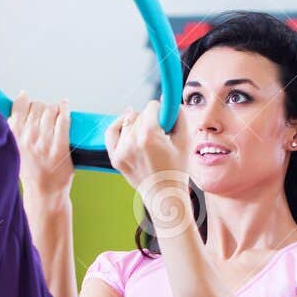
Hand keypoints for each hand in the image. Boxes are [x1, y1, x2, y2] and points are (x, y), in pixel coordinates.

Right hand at [9, 92, 73, 201]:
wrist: (44, 192)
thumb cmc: (30, 172)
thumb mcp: (14, 150)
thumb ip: (13, 131)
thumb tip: (16, 110)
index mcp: (14, 136)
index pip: (19, 106)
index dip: (25, 101)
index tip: (28, 102)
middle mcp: (28, 137)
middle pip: (37, 106)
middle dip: (41, 107)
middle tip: (44, 115)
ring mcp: (45, 141)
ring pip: (50, 110)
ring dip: (54, 109)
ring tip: (55, 115)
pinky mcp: (60, 145)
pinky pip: (63, 119)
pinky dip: (65, 109)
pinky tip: (65, 106)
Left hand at [104, 101, 189, 230]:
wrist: (165, 196)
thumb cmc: (177, 170)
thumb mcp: (185, 140)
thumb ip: (178, 115)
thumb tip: (168, 100)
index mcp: (149, 136)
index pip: (152, 106)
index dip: (162, 111)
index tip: (167, 120)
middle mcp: (132, 141)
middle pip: (140, 114)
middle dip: (151, 119)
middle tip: (161, 135)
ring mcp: (121, 151)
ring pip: (128, 122)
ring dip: (138, 125)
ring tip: (148, 138)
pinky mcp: (115, 158)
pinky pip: (111, 132)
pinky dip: (118, 126)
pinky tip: (126, 124)